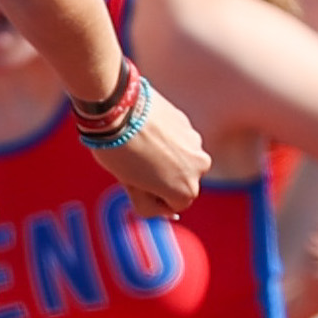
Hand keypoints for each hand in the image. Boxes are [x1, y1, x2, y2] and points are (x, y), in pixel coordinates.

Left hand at [87, 90, 206, 218]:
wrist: (119, 110)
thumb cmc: (120, 153)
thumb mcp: (130, 186)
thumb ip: (147, 200)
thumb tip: (161, 208)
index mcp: (186, 190)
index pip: (173, 205)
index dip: (152, 198)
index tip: (135, 186)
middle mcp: (199, 168)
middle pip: (180, 181)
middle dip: (162, 178)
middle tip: (134, 167)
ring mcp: (195, 143)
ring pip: (179, 159)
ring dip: (164, 158)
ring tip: (138, 148)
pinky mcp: (187, 123)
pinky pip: (176, 140)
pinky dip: (163, 140)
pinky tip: (143, 133)